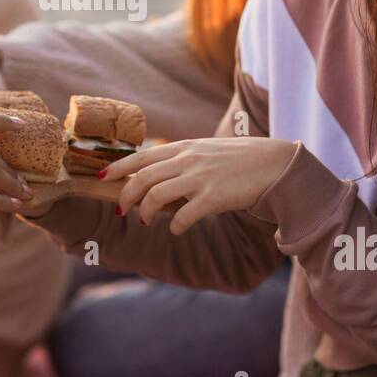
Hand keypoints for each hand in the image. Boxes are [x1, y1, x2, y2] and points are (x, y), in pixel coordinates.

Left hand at [101, 137, 298, 233]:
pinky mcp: (213, 197)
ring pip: (156, 196)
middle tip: (121, 209)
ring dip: (145, 212)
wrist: (274, 164)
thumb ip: (183, 160)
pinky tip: (178, 229)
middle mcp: (187, 160)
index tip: (102, 178)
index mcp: (184, 147)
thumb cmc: (240, 160)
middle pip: (142, 178)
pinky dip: (175, 225)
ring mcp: (199, 178)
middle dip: (126, 196)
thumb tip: (159, 178)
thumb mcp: (207, 150)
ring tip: (146, 221)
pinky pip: (183, 216)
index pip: (141, 156)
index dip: (118, 168)